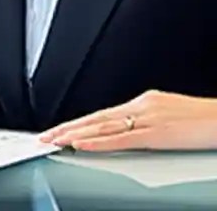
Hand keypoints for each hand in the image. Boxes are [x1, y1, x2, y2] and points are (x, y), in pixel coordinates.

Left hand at [40, 90, 216, 151]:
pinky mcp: (158, 134)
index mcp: (145, 102)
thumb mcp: (170, 117)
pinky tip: (82, 145)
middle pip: (96, 118)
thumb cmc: (206, 120)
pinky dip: (98, 142)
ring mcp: (148, 119)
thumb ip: (148, 123)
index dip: (79, 123)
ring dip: (75, 134)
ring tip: (54, 140)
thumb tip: (130, 132)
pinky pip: (122, 139)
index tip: (60, 129)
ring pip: (103, 127)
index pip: (103, 114)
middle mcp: (142, 107)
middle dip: (68, 127)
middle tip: (45, 135)